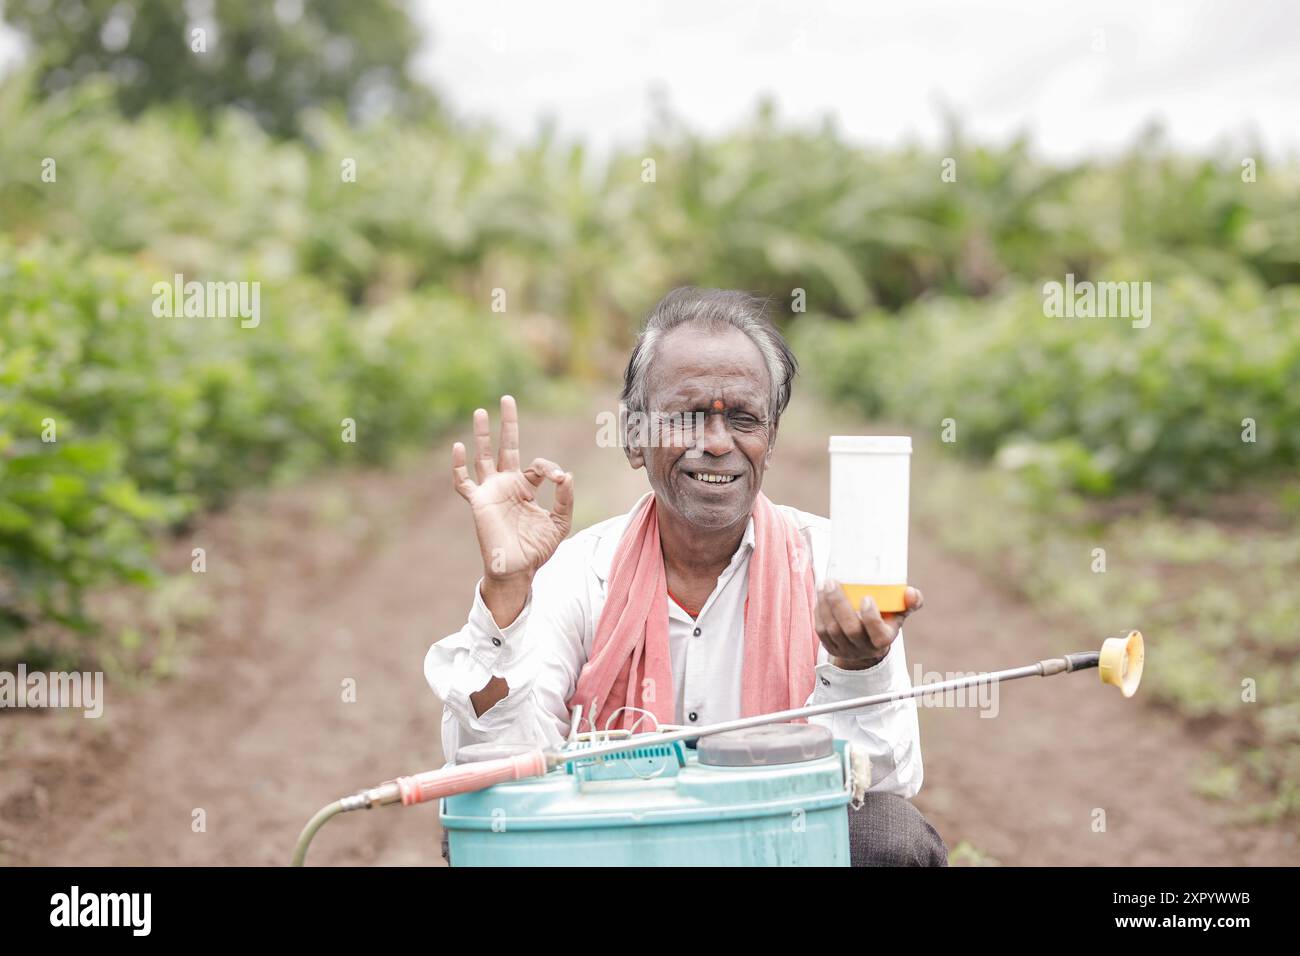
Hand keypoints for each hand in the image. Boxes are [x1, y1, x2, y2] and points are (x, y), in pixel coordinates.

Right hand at [451, 396, 573, 608]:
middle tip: (508, 398)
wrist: (518, 569)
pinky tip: (458, 447)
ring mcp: (491, 491)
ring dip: (482, 434)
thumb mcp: (560, 522)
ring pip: (484, 456)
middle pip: (507, 447)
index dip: (550, 468)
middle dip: (508, 423)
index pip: (538, 466)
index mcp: (527, 488)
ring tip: (480, 411)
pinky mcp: (479, 502)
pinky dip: (459, 466)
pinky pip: (464, 482)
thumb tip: (566, 475)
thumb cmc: (537, 549)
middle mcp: (508, 484)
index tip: (559, 480)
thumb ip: (565, 499)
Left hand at [815, 583, 923, 669]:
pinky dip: (819, 612)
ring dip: (825, 605)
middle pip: (850, 630)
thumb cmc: (885, 621)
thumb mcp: (900, 613)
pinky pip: (821, 631)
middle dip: (839, 605)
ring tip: (823, 585)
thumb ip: (910, 602)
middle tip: (833, 582)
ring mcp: (845, 649)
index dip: (871, 617)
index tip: (866, 597)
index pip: (878, 634)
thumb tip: (911, 592)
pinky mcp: (831, 647)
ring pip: (832, 630)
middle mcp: (864, 648)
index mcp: (884, 640)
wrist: (868, 644)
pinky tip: (819, 596)